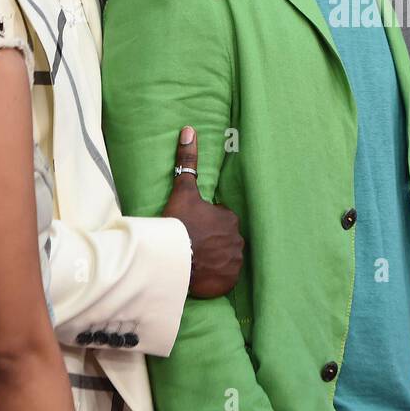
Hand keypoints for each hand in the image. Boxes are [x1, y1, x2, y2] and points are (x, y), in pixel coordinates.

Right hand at [163, 126, 243, 296]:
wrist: (172, 259)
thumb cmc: (179, 224)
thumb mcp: (183, 191)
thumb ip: (188, 161)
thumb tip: (189, 130)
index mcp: (229, 218)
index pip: (220, 219)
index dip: (204, 222)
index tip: (191, 226)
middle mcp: (237, 239)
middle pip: (224, 238)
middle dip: (211, 239)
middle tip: (191, 242)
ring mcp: (234, 261)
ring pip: (225, 256)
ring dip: (214, 257)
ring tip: (195, 258)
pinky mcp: (229, 281)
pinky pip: (225, 276)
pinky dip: (216, 275)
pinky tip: (201, 272)